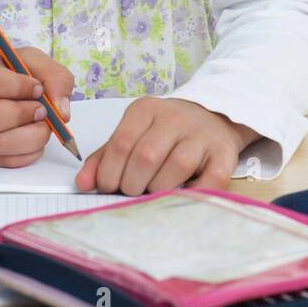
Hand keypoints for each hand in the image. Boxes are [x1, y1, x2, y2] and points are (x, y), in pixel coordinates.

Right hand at [0, 47, 74, 167]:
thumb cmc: (10, 73)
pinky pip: (4, 161)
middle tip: (41, 110)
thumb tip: (61, 111)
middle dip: (22, 116)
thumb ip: (53, 76)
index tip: (38, 88)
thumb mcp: (31, 60)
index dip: (19, 88)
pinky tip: (35, 138)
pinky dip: (28, 153)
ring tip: (42, 124)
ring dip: (29, 136)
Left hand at [74, 97, 258, 196]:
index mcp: (146, 110)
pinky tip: (182, 196)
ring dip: (160, 188)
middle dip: (132, 184)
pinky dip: (195, 194)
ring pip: (177, 166)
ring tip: (153, 193)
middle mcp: (175, 117)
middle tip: (131, 193)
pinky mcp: (224, 153)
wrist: (213, 117)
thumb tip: (83, 184)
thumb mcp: (133, 134)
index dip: (109, 173)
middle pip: (147, 156)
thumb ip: (105, 157)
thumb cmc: (165, 133)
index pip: (121, 143)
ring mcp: (202, 135)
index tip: (107, 187)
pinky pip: (211, 179)